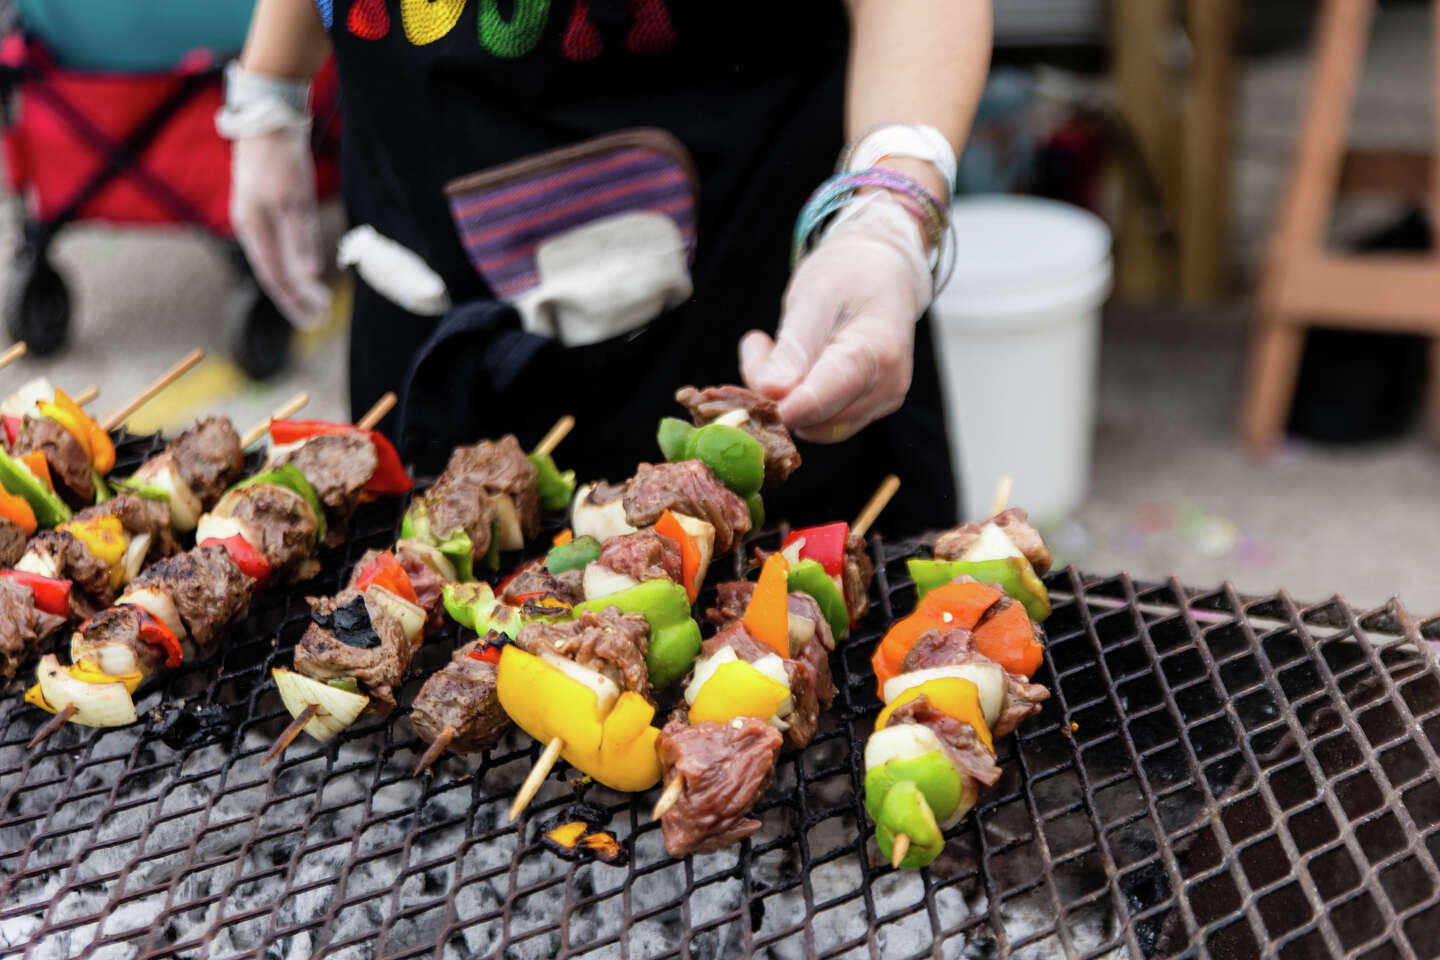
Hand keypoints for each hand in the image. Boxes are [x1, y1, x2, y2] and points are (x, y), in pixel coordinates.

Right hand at [230, 125, 330, 328]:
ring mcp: (256, 217)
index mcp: (254, 229)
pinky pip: (277, 246)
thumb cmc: (281, 159)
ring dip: (295, 283)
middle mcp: (251, 227)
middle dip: (295, 299)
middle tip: (319, 319)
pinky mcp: (266, 206)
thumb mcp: (294, 200)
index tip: (318, 317)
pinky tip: (304, 269)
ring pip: (275, 260)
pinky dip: (292, 262)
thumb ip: (299, 240)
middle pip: (273, 273)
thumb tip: (307, 278)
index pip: (276, 277)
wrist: (268, 118)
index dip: (296, 300)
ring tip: (315, 301)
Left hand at [740, 191, 931, 442]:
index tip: (763, 397)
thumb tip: (772, 391)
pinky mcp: (866, 412)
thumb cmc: (847, 278)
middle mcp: (886, 387)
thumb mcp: (814, 297)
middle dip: (777, 393)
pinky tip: (787, 367)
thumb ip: (794, 347)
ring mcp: (879, 404)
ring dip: (780, 398)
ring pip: (813, 426)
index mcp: (878, 351)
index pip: (834, 389)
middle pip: (818, 416)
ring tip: (771, 349)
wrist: (881, 274)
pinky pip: (819, 422)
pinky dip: (793, 402)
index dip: (796, 404)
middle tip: (757, 347)